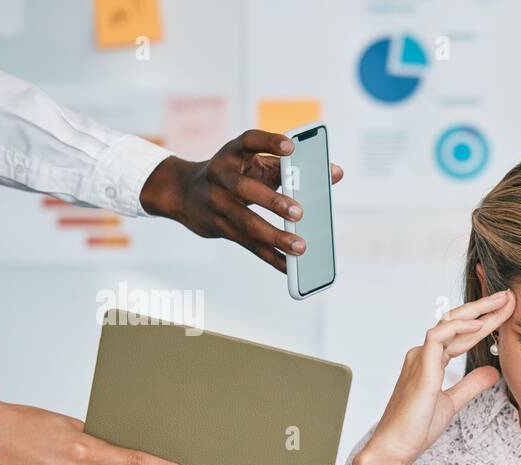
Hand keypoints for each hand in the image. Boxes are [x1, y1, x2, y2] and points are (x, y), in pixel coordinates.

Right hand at [140, 129, 344, 272]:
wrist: (184, 192)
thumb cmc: (234, 174)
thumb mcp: (256, 164)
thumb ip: (292, 168)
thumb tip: (336, 172)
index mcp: (233, 153)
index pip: (249, 141)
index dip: (269, 143)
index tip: (292, 146)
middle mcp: (220, 175)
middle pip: (245, 188)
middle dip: (273, 201)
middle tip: (299, 213)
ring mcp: (216, 202)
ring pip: (245, 222)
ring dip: (274, 236)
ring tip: (301, 247)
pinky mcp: (218, 227)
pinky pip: (247, 244)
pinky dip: (270, 257)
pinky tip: (290, 267)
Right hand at [343, 289, 515, 464]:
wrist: (396, 447)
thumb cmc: (416, 428)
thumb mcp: (453, 403)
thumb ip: (471, 385)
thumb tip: (493, 371)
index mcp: (430, 361)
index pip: (461, 334)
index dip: (484, 321)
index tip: (506, 311)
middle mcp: (424, 354)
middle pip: (456, 322)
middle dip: (484, 307)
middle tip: (509, 296)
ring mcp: (420, 358)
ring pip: (449, 323)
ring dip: (477, 311)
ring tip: (501, 303)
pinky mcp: (421, 368)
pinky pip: (438, 337)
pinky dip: (459, 328)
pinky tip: (480, 325)